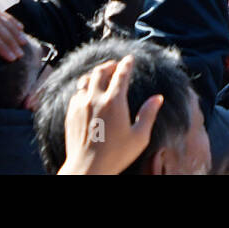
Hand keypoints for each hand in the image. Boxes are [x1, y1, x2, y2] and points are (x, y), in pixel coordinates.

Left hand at [58, 56, 163, 174]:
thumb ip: (148, 114)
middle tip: (116, 65)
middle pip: (101, 71)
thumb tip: (157, 98)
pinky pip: (77, 93)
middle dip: (110, 65)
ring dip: (95, 74)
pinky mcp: (71, 113)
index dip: (127, 64)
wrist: (87, 168)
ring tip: (101, 75)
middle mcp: (95, 98)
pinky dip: (84, 88)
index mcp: (114, 102)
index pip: (121, 74)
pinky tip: (88, 93)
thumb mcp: (139, 137)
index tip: (130, 59)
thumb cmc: (116, 155)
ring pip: (86, 80)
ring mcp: (81, 105)